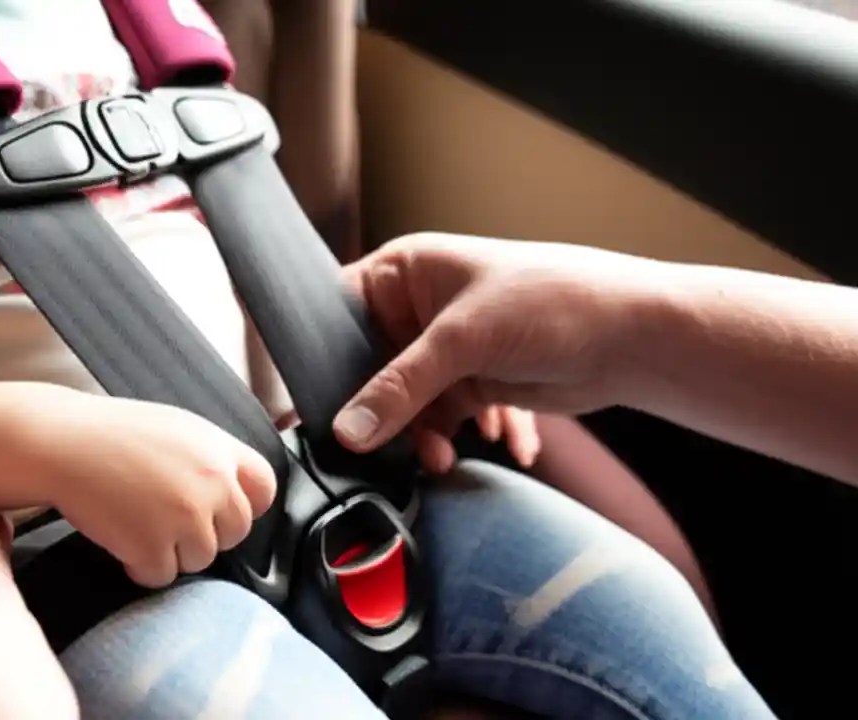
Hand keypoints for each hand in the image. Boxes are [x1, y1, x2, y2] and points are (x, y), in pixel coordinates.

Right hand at [50, 396, 277, 587]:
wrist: (59, 442)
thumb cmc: (110, 434)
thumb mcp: (176, 428)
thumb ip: (210, 458)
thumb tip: (231, 492)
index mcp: (218, 450)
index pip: (264, 488)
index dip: (245, 505)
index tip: (221, 511)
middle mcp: (211, 483)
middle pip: (234, 533)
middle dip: (204, 533)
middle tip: (166, 520)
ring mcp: (184, 517)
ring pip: (200, 558)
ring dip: (171, 551)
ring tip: (137, 523)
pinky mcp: (153, 546)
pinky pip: (162, 576)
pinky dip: (140, 565)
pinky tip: (121, 538)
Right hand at [333, 232, 652, 462]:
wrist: (634, 338)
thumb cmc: (554, 302)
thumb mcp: (464, 341)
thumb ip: (400, 388)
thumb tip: (346, 431)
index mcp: (405, 271)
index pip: (338, 314)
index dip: (323, 360)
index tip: (313, 410)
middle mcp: (419, 307)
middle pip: (369, 369)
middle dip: (381, 413)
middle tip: (378, 451)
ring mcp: (446, 348)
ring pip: (405, 403)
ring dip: (422, 434)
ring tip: (441, 457)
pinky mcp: (473, 381)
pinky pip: (443, 419)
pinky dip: (460, 436)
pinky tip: (498, 443)